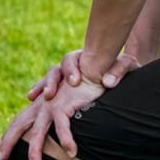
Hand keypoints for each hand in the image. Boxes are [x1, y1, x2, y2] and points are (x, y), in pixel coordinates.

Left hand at [0, 77, 105, 159]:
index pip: (20, 121)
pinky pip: (64, 126)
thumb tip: (50, 118)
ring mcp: (51, 105)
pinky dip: (67, 139)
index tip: (0, 151)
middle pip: (20, 124)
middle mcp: (41, 104)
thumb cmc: (80, 83)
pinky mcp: (64, 104)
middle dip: (9, 141)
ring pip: (39, 131)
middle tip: (0, 159)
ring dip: (35, 150)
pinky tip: (71, 152)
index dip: (9, 135)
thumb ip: (56, 111)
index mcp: (40, 104)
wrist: (90, 68)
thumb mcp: (64, 99)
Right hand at [26, 48, 140, 100]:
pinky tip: (33, 101)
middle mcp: (69, 67)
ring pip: (48, 82)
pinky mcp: (63, 91)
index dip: (70, 70)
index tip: (75, 81)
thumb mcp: (126, 64)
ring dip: (40, 90)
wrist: (121, 71)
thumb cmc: (122, 67)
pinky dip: (41, 97)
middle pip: (54, 72)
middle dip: (50, 82)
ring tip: (33, 97)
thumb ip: (118, 70)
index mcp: (82, 58)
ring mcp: (64, 79)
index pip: (70, 60)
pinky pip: (49, 93)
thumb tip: (108, 82)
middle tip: (50, 94)